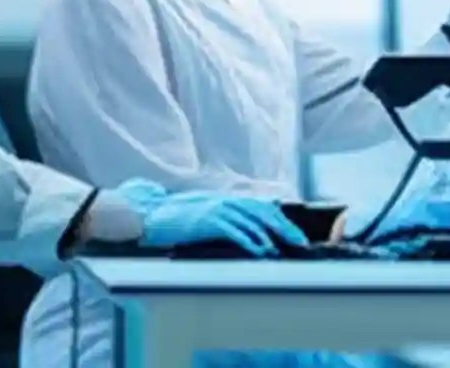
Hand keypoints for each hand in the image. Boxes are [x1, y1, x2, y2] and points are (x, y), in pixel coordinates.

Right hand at [140, 191, 310, 255]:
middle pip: (262, 212)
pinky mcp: (209, 222)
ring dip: (269, 237)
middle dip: (283, 227)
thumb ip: (222, 213)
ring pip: (252, 222)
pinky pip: (237, 232)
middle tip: (299, 242)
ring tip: (280, 251)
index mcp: (223, 199)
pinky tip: (261, 251)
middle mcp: (223, 201)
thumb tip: (243, 224)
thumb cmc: (173, 217)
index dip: (279, 218)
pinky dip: (251, 242)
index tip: (294, 232)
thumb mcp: (201, 210)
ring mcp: (216, 210)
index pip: (259, 206)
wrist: (151, 216)